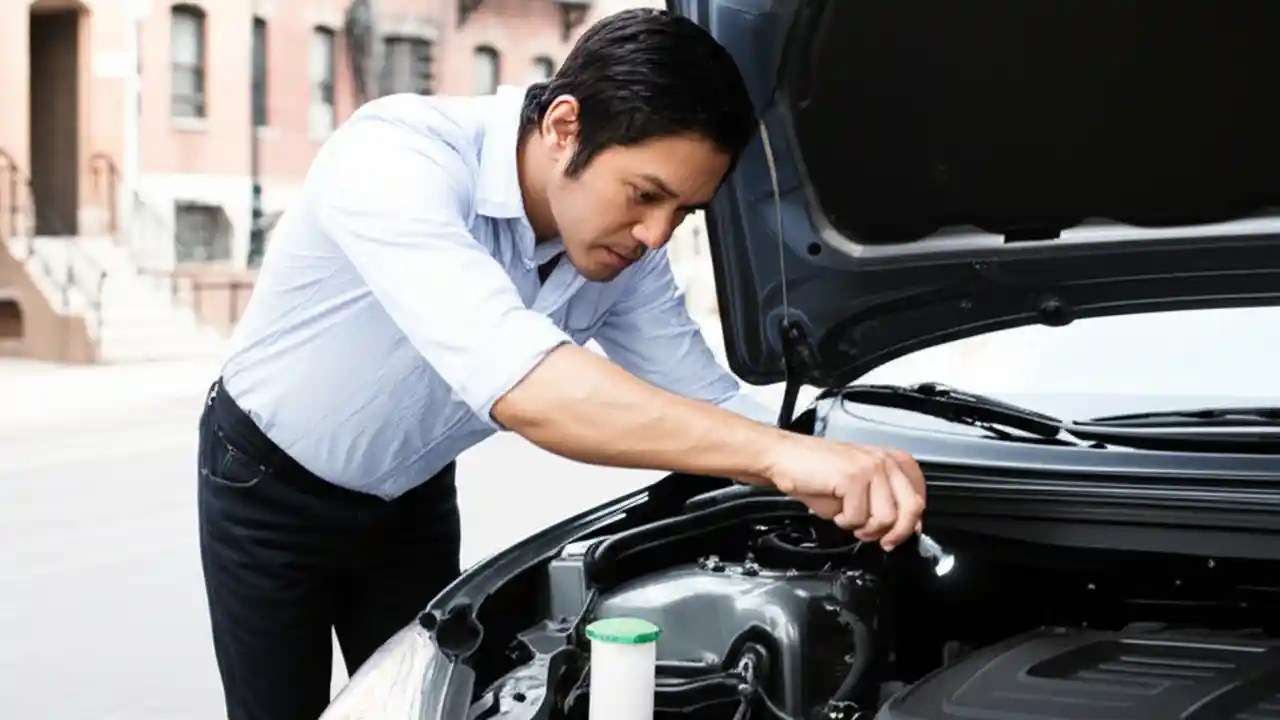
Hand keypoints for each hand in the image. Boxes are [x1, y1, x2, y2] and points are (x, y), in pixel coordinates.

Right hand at [748, 434, 926, 550]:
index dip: (912, 520)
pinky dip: (844, 522)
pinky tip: (836, 512)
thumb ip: (883, 503)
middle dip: (897, 533)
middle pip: (912, 508)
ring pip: (886, 518)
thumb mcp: (857, 488)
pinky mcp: (853, 477)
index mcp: (888, 459)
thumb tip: (903, 527)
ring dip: (865, 528)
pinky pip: (859, 517)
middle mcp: (883, 460)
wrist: (783, 458)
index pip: (919, 493)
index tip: (898, 532)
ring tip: (849, 520)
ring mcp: (870, 467)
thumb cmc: (815, 473)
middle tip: (882, 540)